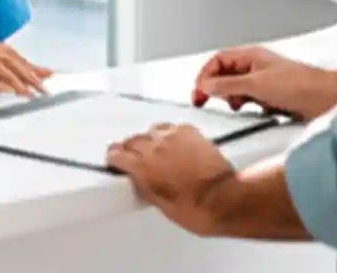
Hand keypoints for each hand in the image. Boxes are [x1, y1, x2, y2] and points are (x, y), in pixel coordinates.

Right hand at [0, 41, 52, 96]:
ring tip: (28, 93)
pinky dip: (0, 86)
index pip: (15, 56)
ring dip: (16, 81)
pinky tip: (10, 92)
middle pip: (10, 60)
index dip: (32, 66)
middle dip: (28, 74)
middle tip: (41, 88)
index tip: (48, 76)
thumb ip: (19, 73)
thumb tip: (46, 73)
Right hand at [107, 124, 237, 235]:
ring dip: (151, 140)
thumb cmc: (195, 208)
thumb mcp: (159, 204)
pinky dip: (172, 135)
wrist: (222, 199)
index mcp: (142, 167)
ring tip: (158, 150)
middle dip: (131, 149)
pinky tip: (176, 145)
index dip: (114, 158)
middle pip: (132, 140)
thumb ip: (145, 186)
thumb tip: (140, 181)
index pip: (116, 153)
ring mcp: (173, 137)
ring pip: (152, 130)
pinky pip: (173, 128)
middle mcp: (155, 148)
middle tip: (136, 159)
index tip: (116, 161)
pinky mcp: (191, 132)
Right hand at [192, 46, 336, 122]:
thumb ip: (228, 85)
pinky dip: (244, 105)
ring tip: (231, 105)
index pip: (218, 60)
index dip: (205, 74)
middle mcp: (257, 66)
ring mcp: (264, 81)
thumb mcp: (256, 85)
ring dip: (230, 97)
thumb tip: (206, 86)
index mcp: (251, 56)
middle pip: (224, 73)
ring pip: (236, 88)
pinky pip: (249, 99)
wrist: (327, 99)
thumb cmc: (300, 85)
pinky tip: (248, 110)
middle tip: (204, 100)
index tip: (199, 90)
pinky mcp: (272, 96)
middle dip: (214, 87)